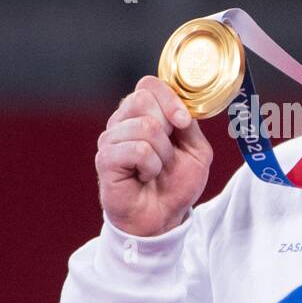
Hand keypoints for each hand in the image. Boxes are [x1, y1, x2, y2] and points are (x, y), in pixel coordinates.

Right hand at [95, 75, 213, 237]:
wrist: (163, 217)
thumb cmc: (176, 183)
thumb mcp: (196, 149)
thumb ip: (190, 124)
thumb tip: (182, 108)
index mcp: (141, 113)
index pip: (148, 84)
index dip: (169, 99)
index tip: (183, 122)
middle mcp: (122, 121)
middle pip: (143, 99)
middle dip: (167, 129)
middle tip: (167, 153)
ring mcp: (110, 139)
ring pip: (145, 127)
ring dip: (162, 154)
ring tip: (156, 169)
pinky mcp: (105, 159)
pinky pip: (137, 150)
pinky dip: (151, 166)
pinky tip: (144, 177)